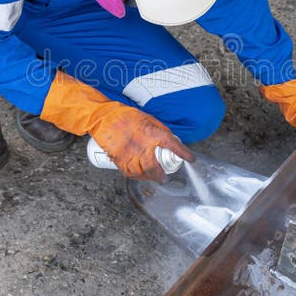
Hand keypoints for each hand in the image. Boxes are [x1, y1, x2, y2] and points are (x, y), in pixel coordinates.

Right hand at [40, 70, 194, 181]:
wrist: (104, 118)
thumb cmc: (127, 116)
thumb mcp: (149, 119)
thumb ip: (160, 131)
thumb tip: (171, 141)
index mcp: (152, 133)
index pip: (173, 145)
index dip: (184, 153)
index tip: (191, 159)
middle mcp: (142, 146)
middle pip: (154, 167)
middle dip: (161, 176)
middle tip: (165, 178)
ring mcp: (129, 154)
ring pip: (141, 173)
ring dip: (149, 178)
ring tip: (153, 178)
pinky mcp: (118, 159)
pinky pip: (129, 172)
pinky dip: (136, 176)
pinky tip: (140, 176)